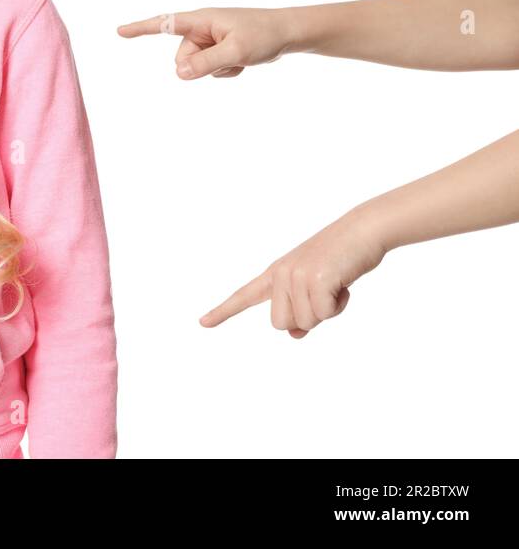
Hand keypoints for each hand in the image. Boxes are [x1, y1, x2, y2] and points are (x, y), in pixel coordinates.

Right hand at [117, 7, 300, 79]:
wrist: (289, 33)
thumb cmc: (264, 35)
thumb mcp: (236, 52)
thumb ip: (205, 63)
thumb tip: (178, 73)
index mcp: (201, 20)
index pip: (164, 24)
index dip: (140, 29)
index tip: (119, 31)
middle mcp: (201, 28)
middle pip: (182, 57)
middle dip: (200, 65)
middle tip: (229, 59)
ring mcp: (210, 39)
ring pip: (196, 66)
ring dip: (216, 69)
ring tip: (239, 58)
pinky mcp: (218, 49)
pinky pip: (210, 69)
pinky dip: (225, 69)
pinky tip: (242, 62)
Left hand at [199, 210, 388, 336]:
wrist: (363, 230)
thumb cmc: (341, 261)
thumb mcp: (316, 287)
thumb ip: (301, 310)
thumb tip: (293, 335)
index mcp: (276, 273)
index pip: (244, 295)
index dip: (223, 311)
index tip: (202, 323)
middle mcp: (280, 273)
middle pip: (280, 323)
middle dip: (306, 319)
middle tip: (323, 294)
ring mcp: (296, 274)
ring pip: (304, 322)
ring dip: (326, 311)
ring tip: (335, 285)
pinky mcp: (316, 278)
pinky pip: (324, 313)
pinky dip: (339, 306)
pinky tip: (343, 284)